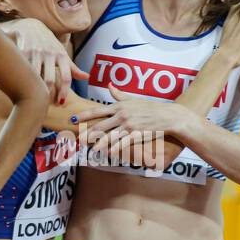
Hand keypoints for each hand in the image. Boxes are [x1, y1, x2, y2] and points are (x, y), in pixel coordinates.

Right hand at [3, 18, 88, 103]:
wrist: (30, 27)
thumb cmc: (49, 44)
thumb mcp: (62, 53)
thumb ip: (72, 68)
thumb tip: (87, 77)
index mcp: (61, 55)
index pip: (66, 76)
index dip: (65, 92)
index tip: (62, 102)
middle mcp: (50, 53)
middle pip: (50, 80)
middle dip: (49, 95)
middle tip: (48, 104)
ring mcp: (36, 52)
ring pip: (36, 76)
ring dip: (36, 89)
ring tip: (37, 97)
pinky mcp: (23, 51)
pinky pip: (25, 70)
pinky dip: (25, 80)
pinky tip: (25, 87)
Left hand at [73, 87, 194, 168]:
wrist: (167, 116)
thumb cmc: (150, 107)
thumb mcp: (133, 99)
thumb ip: (119, 94)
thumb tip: (109, 85)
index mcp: (119, 106)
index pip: (97, 111)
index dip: (83, 115)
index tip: (73, 119)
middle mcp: (122, 115)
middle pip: (100, 126)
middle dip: (87, 133)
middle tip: (78, 139)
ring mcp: (129, 126)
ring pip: (109, 136)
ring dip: (98, 144)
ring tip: (91, 150)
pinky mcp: (136, 135)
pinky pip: (122, 144)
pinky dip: (114, 149)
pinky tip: (108, 154)